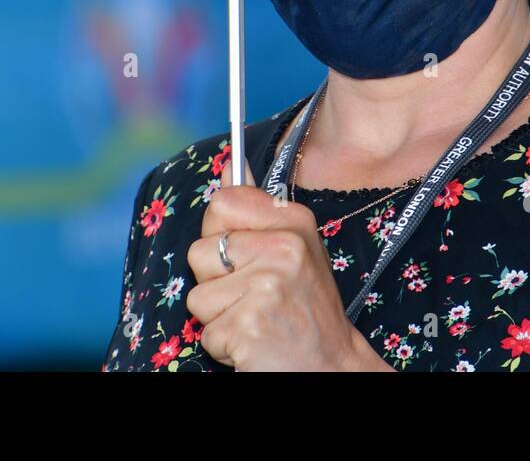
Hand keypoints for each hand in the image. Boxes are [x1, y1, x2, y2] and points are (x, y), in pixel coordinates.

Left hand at [186, 155, 391, 370]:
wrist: (332, 366)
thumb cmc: (306, 308)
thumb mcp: (292, 247)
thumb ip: (255, 207)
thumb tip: (229, 163)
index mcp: (294, 221)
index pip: (221, 203)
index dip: (220, 235)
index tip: (244, 256)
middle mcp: (284, 248)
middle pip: (199, 251)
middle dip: (214, 281)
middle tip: (253, 296)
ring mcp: (268, 287)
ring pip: (197, 296)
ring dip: (219, 317)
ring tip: (255, 319)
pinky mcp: (250, 326)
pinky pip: (207, 332)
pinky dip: (225, 345)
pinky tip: (256, 341)